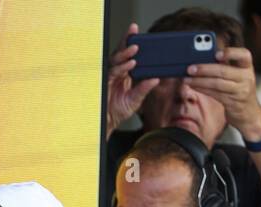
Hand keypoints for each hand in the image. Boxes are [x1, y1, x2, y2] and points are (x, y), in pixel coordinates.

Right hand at [105, 22, 159, 138]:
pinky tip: (131, 63)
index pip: (128, 56)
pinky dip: (123, 67)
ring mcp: (110, 76)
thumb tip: (155, 79)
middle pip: (120, 52)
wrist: (108, 122)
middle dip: (126, 40)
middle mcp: (117, 72)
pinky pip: (114, 71)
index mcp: (125, 74)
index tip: (138, 33)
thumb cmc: (119, 110)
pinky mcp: (105, 82)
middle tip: (133, 30)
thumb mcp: (136, 99)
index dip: (131, 43)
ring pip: (116, 59)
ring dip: (125, 53)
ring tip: (135, 47)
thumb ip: (144, 89)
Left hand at [185, 47, 260, 140]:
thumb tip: (202, 58)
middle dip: (204, 69)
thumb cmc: (239, 90)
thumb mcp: (237, 75)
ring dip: (199, 81)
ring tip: (187, 79)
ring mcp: (241, 90)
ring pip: (217, 84)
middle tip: (190, 68)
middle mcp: (246, 77)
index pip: (244, 54)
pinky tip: (194, 86)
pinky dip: (203, 89)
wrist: (249, 113)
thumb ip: (226, 66)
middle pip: (224, 71)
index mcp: (247, 66)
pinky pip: (215, 94)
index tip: (216, 54)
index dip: (231, 53)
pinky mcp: (233, 102)